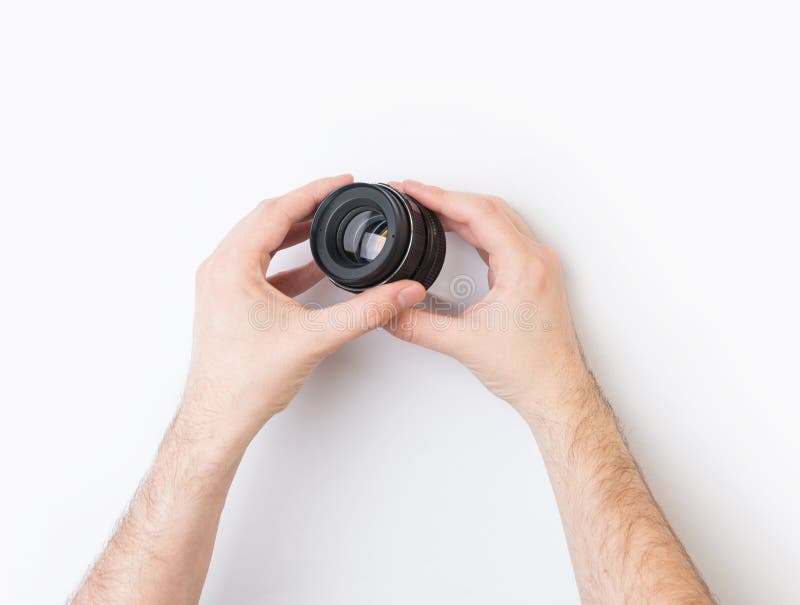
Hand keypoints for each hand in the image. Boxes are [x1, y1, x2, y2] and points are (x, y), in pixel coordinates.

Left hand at [180, 175, 425, 448]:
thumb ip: (366, 311)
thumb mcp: (315, 338)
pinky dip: (287, 262)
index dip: (314, 192)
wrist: (219, 418)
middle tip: (336, 198)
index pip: (276, 211)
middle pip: (265, 220)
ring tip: (328, 225)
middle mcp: (220, 270)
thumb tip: (400, 291)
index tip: (340, 182)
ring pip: (261, 243)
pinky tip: (313, 268)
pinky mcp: (229, 303)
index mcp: (232, 266)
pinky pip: (261, 268)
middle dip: (305, 207)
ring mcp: (221, 286)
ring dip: (294, 232)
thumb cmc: (245, 382)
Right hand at [385, 180, 588, 422]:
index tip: (413, 190)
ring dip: (463, 211)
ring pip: (498, 219)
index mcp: (524, 266)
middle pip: (488, 208)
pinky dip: (477, 229)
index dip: (439, 197)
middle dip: (447, 199)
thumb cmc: (530, 369)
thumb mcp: (464, 343)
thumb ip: (417, 325)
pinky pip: (504, 236)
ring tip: (429, 210)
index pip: (478, 213)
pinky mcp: (533, 275)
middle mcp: (536, 259)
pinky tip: (458, 233)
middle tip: (414, 196)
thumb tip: (389, 311)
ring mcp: (537, 266)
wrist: (556, 391)